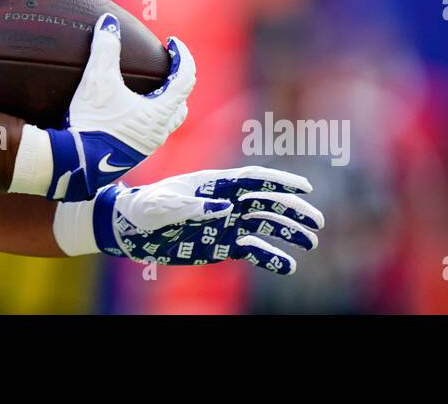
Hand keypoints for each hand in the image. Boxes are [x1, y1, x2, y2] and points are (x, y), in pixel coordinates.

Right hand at [44, 13, 194, 201]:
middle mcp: (159, 132)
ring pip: (167, 121)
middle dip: (177, 82)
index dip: (183, 56)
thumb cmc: (91, 122)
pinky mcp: (132, 154)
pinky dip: (147, 116)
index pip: (185, 79)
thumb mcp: (97, 80)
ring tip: (149, 89)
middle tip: (165, 66)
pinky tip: (128, 111)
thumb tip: (109, 23)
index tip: (173, 42)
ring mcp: (147, 146)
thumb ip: (106, 48)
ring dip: (164, 103)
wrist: (74, 163)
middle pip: (180, 103)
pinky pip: (150, 132)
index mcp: (160, 113)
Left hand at [72, 166, 323, 273]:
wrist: (131, 229)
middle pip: (266, 202)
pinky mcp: (222, 243)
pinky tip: (288, 266)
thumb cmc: (145, 208)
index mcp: (215, 185)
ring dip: (288, 231)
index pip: (253, 180)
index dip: (279, 182)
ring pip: (265, 225)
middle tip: (316, 221)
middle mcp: (226, 201)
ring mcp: (226, 222)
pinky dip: (271, 258)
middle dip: (292, 209)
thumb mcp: (164, 205)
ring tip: (311, 242)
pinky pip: (253, 250)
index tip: (305, 187)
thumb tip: (225, 208)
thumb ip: (193, 206)